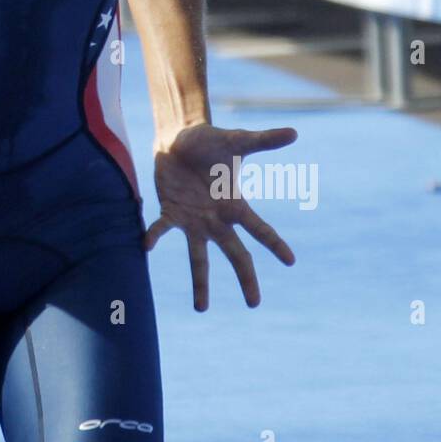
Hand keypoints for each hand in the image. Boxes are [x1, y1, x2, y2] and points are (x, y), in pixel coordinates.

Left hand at [145, 123, 297, 310]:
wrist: (180, 137)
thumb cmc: (211, 141)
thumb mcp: (238, 141)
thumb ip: (264, 140)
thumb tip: (294, 132)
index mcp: (235, 205)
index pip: (260, 228)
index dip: (275, 244)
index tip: (291, 261)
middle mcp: (216, 219)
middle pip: (235, 253)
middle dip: (245, 278)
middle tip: (254, 303)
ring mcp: (193, 219)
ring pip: (199, 257)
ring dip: (200, 282)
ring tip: (201, 308)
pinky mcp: (170, 212)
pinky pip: (162, 228)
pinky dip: (154, 236)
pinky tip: (146, 245)